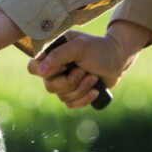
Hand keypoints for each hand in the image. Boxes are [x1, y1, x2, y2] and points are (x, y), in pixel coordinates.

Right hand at [28, 20, 151, 108]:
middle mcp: (54, 69)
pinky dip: (84, 99)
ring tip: (93, 78)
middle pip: (50, 86)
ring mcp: (63, 82)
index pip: (33, 67)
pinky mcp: (73, 93)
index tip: (62, 68)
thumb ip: (58, 55)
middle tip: (83, 71)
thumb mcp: (80, 47)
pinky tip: (95, 90)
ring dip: (81, 89)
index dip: (43, 72)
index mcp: (52, 54)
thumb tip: (40, 72)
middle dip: (70, 82)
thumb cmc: (99, 49)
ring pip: (61, 96)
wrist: (118, 60)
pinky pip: (70, 104)